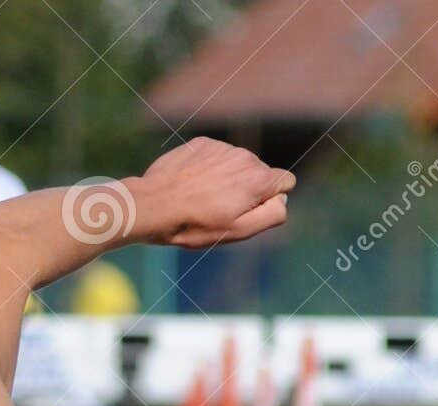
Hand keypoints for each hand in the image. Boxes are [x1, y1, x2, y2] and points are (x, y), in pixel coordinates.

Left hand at [136, 138, 294, 248]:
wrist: (151, 206)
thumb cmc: (193, 225)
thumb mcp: (237, 231)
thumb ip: (270, 215)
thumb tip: (282, 200)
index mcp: (259, 178)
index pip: (286, 182)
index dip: (269, 200)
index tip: (245, 211)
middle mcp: (245, 156)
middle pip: (260, 174)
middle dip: (246, 190)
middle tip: (217, 209)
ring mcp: (223, 147)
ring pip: (237, 164)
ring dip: (226, 179)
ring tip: (200, 198)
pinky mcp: (202, 143)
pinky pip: (215, 156)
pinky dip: (207, 169)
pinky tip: (189, 184)